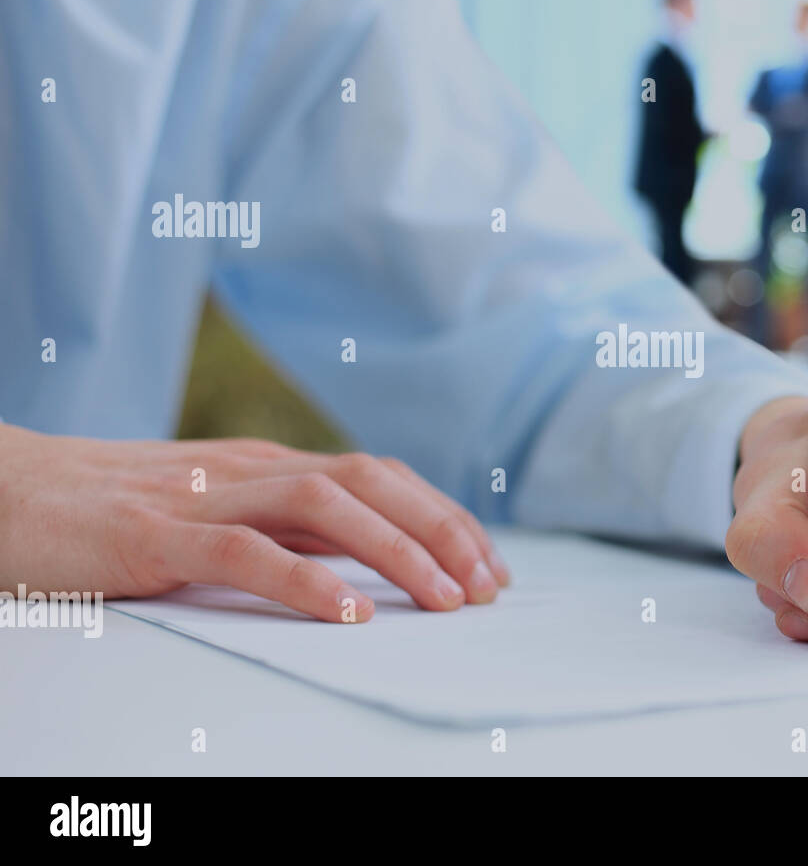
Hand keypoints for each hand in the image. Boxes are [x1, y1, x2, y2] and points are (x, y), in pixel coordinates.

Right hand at [0, 425, 508, 621]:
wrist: (5, 492)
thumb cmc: (113, 512)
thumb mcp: (218, 511)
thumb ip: (285, 527)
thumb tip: (367, 559)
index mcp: (269, 464)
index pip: (382, 476)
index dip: (444, 516)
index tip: (489, 565)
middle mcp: (250, 468)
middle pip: (372, 480)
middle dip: (443, 531)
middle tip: (489, 586)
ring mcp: (204, 497)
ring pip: (325, 506)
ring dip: (397, 551)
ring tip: (445, 599)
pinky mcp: (154, 536)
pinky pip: (244, 553)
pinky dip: (305, 581)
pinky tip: (351, 613)